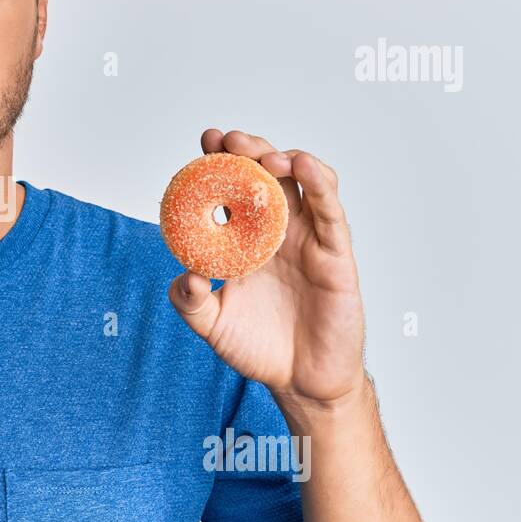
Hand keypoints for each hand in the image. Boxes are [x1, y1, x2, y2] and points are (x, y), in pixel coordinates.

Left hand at [167, 129, 366, 410]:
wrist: (301, 381)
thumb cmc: (257, 348)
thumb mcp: (212, 324)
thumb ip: (190, 301)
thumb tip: (184, 275)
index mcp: (245, 239)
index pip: (232, 189)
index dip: (220, 160)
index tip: (205, 141)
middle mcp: (277, 231)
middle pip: (266, 174)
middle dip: (247, 149)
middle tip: (226, 140)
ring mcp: (308, 238)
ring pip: (302, 182)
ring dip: (282, 158)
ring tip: (261, 153)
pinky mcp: (336, 253)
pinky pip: (330, 211)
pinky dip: (318, 183)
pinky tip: (301, 165)